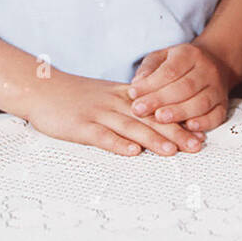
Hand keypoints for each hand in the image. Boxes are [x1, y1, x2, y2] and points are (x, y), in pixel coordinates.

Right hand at [25, 70, 205, 156]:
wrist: (41, 88)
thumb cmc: (75, 96)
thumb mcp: (106, 96)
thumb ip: (128, 107)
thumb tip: (153, 123)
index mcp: (123, 96)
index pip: (157, 108)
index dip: (180, 120)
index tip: (200, 131)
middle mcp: (115, 103)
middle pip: (150, 118)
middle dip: (176, 132)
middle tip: (197, 145)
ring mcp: (98, 114)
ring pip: (131, 126)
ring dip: (152, 139)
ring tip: (173, 151)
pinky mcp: (80, 126)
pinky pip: (102, 136)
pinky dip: (118, 144)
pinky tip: (132, 152)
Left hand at [128, 41, 231, 133]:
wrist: (215, 62)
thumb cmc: (181, 63)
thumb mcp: (162, 57)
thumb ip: (148, 69)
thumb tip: (137, 85)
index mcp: (189, 54)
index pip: (170, 70)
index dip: (151, 84)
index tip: (133, 94)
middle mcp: (207, 70)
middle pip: (185, 87)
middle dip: (161, 100)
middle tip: (140, 110)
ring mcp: (217, 88)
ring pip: (201, 102)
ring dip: (180, 112)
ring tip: (160, 119)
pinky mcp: (223, 104)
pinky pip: (217, 115)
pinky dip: (204, 123)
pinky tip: (189, 127)